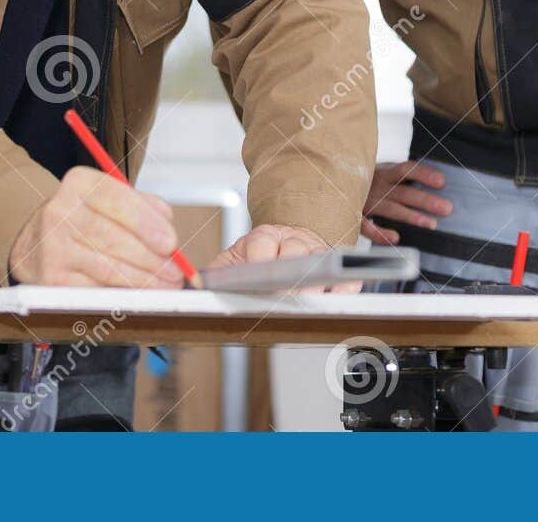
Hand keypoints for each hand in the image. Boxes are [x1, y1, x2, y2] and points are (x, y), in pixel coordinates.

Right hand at [8, 166, 184, 287]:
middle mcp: (60, 211)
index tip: (171, 243)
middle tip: (176, 272)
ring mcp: (53, 247)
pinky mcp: (52, 278)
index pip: (117, 200)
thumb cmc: (84, 221)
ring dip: (144, 280)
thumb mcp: (110, 200)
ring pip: (108, 268)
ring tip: (167, 285)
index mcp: (79, 183)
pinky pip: (96, 289)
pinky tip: (141, 295)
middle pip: (114, 238)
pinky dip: (124, 294)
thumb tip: (168, 228)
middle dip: (152, 258)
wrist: (35, 244)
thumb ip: (144, 206)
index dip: (147, 223)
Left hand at [208, 224, 358, 292]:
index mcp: (262, 236)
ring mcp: (315, 250)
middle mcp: (291, 239)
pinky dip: (344, 287)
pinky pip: (345, 275)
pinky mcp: (333, 265)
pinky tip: (337, 297)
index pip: (262, 243)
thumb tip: (192, 287)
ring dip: (315, 282)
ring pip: (320, 260)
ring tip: (308, 302)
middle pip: (294, 251)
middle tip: (284, 297)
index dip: (261, 262)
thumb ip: (214, 275)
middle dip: (289, 276)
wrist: (281, 244)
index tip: (259, 279)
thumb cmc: (254, 262)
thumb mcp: (230, 263)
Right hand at [360, 160, 450, 245]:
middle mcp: (376, 185)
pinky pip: (367, 226)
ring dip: (411, 216)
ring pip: (390, 209)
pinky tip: (395, 238)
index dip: (423, 175)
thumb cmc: (365, 183)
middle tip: (447, 208)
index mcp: (384, 173)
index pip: (405, 170)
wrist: (333, 183)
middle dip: (425, 200)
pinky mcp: (354, 215)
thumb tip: (436, 184)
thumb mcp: (381, 175)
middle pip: (403, 192)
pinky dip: (379, 233)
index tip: (441, 182)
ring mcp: (365, 200)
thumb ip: (401, 180)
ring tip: (431, 224)